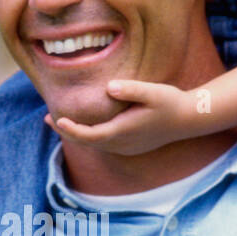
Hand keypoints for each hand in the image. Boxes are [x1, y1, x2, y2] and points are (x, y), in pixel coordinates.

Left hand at [45, 79, 205, 154]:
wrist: (190, 119)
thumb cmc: (171, 102)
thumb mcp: (153, 92)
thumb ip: (131, 89)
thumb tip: (109, 87)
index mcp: (122, 132)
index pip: (88, 135)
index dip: (69, 129)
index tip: (55, 119)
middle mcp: (121, 144)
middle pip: (87, 142)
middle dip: (66, 131)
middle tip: (47, 118)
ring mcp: (126, 148)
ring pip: (95, 144)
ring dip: (77, 134)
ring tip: (60, 121)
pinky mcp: (130, 146)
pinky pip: (104, 143)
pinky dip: (90, 135)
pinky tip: (86, 124)